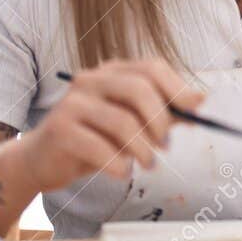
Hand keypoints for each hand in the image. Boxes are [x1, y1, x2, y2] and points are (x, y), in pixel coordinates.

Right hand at [19, 59, 203, 191]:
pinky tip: (122, 173)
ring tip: (147, 164)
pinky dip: (119, 165)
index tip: (196, 110)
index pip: (151, 68)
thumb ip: (161, 112)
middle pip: (139, 88)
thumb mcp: (128, 123)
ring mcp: (73, 102)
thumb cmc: (92, 139)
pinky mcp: (60, 129)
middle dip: (160, 120)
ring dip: (143, 150)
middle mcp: (91, 80)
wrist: (42, 159)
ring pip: (123, 121)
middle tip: (166, 146)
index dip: (177, 88)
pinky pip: (101, 148)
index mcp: (111, 72)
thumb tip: (199, 102)